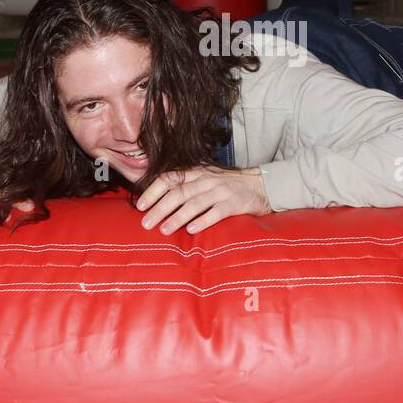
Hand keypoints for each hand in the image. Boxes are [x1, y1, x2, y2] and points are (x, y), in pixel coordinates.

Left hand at [135, 165, 270, 234]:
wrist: (261, 185)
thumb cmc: (228, 186)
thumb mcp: (206, 179)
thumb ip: (186, 187)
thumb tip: (159, 202)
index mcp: (197, 172)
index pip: (170, 178)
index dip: (153, 191)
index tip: (140, 206)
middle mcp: (206, 180)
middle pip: (179, 193)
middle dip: (160, 208)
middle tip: (146, 223)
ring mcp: (221, 191)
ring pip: (194, 203)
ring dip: (177, 217)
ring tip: (164, 230)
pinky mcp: (234, 203)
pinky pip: (216, 212)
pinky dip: (203, 221)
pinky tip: (191, 230)